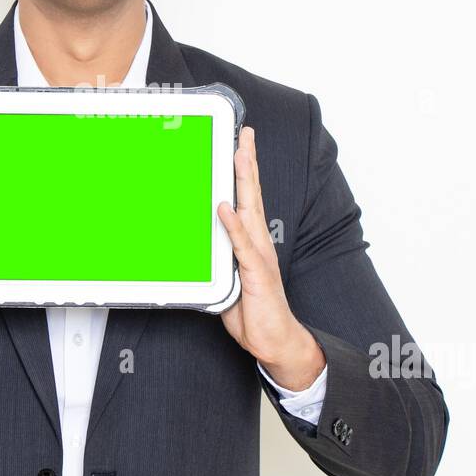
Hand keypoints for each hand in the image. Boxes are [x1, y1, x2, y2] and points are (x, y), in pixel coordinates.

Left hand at [217, 126, 325, 390]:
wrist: (276, 341)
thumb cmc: (254, 312)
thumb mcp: (227, 280)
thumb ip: (217, 259)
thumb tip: (200, 246)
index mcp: (252, 242)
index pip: (247, 199)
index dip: (243, 172)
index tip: (239, 145)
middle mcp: (259, 243)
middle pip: (253, 195)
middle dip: (248, 163)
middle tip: (246, 135)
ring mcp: (259, 256)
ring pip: (251, 211)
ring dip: (244, 183)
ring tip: (240, 156)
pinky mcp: (256, 273)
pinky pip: (242, 246)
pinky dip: (234, 226)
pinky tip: (226, 207)